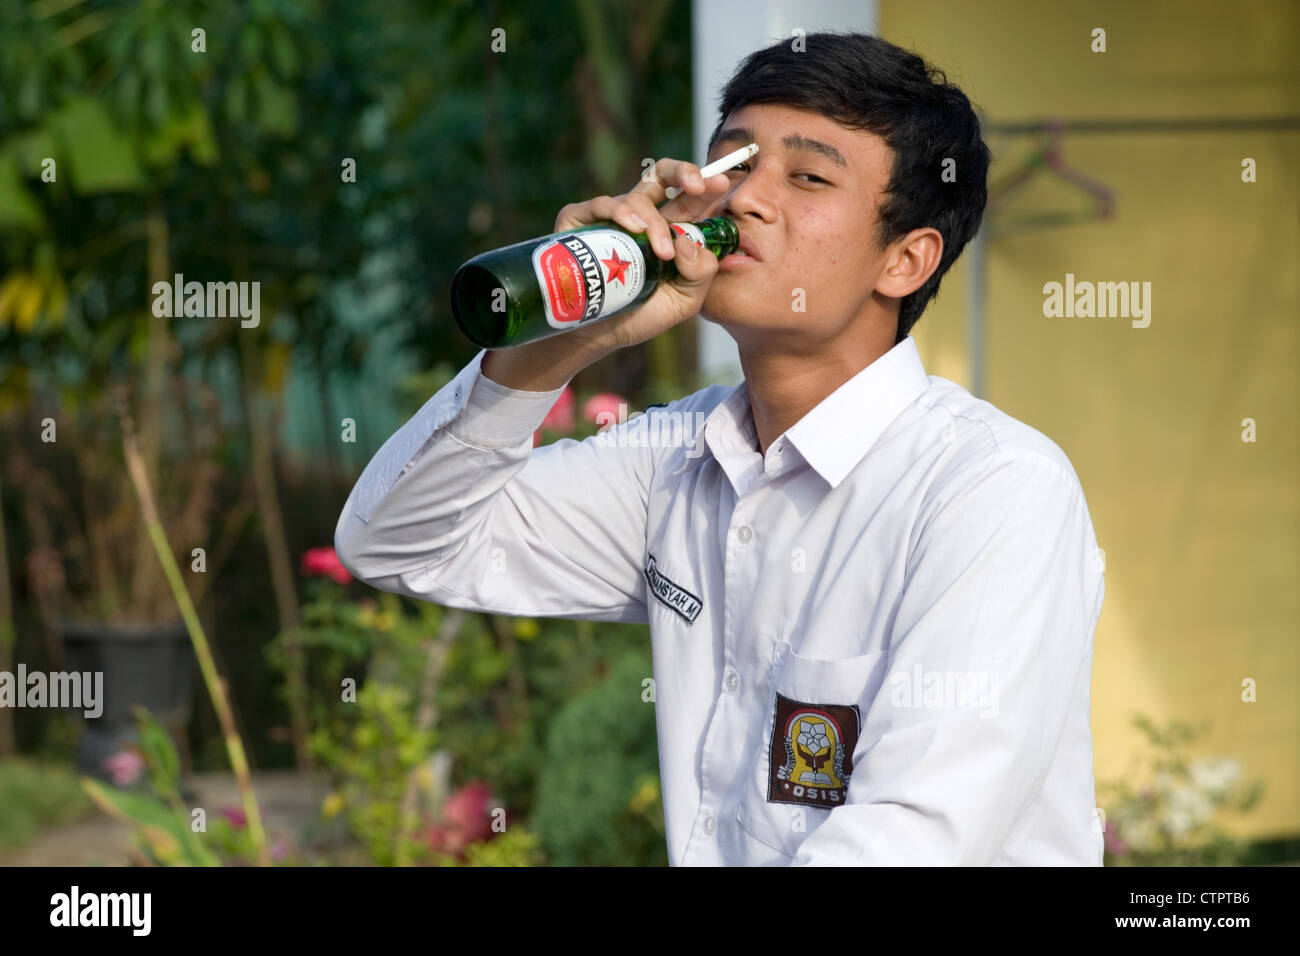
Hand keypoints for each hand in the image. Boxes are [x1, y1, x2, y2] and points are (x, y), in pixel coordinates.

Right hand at [550, 157, 731, 352]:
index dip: (705, 187)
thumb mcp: (685, 300)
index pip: (688, 200)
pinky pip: (601, 204)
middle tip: (696, 185)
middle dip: (682, 172)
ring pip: (638, 198)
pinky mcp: (580, 221)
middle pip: (662, 176)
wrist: (598, 335)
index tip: (720, 184)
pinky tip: (633, 227)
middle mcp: (640, 218)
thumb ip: (700, 272)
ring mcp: (610, 218)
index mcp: (667, 231)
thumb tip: (687, 239)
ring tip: (662, 253)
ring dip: (655, 223)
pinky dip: (621, 212)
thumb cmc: (641, 316)